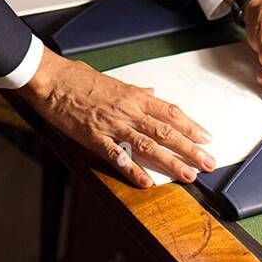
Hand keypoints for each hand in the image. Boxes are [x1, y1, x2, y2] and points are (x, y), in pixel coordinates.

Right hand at [16, 47, 215, 187]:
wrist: (52, 80)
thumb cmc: (79, 78)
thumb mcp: (113, 80)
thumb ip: (134, 90)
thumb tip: (152, 92)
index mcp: (134, 96)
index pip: (171, 112)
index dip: (191, 126)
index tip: (206, 138)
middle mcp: (129, 111)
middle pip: (167, 132)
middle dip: (191, 149)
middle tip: (209, 163)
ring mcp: (112, 125)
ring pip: (148, 146)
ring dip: (171, 163)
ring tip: (189, 176)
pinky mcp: (94, 138)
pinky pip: (117, 157)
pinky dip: (133, 170)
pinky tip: (146, 183)